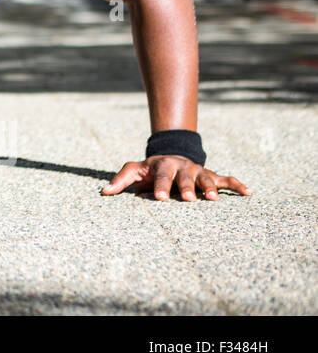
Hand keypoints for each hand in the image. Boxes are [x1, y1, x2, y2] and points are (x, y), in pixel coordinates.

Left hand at [102, 155, 251, 200]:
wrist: (170, 153)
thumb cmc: (151, 169)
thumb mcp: (134, 170)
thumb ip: (121, 180)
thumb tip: (104, 192)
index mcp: (163, 166)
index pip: (160, 177)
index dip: (159, 187)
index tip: (158, 199)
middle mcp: (182, 167)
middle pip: (184, 178)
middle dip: (187, 187)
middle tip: (189, 199)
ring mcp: (197, 170)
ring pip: (205, 178)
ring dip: (210, 188)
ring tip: (214, 199)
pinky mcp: (211, 175)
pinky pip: (226, 179)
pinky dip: (237, 185)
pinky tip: (249, 193)